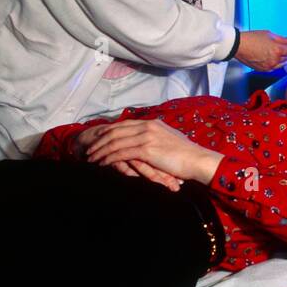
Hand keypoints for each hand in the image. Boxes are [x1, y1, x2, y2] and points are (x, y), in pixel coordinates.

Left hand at [81, 119, 219, 186]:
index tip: (96, 140)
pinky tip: (102, 163)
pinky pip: (121, 152)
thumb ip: (156, 138)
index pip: (123, 125)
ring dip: (101, 151)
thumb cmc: (186, 155)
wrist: (197, 160)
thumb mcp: (170, 141)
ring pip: (115, 142)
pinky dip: (109, 158)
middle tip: (88, 150)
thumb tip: (147, 143)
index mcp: (152, 123)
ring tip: (91, 158)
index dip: (107, 132)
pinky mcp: (146, 149)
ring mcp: (146, 136)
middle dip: (99, 141)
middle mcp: (147, 126)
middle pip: (115, 131)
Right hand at [235, 29, 286, 71]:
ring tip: (284, 55)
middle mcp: (274, 60)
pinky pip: (273, 68)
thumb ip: (281, 39)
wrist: (239, 46)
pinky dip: (276, 64)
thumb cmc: (251, 38)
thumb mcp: (269, 34)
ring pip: (281, 65)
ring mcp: (269, 66)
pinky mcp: (263, 69)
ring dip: (284, 60)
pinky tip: (275, 60)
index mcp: (277, 50)